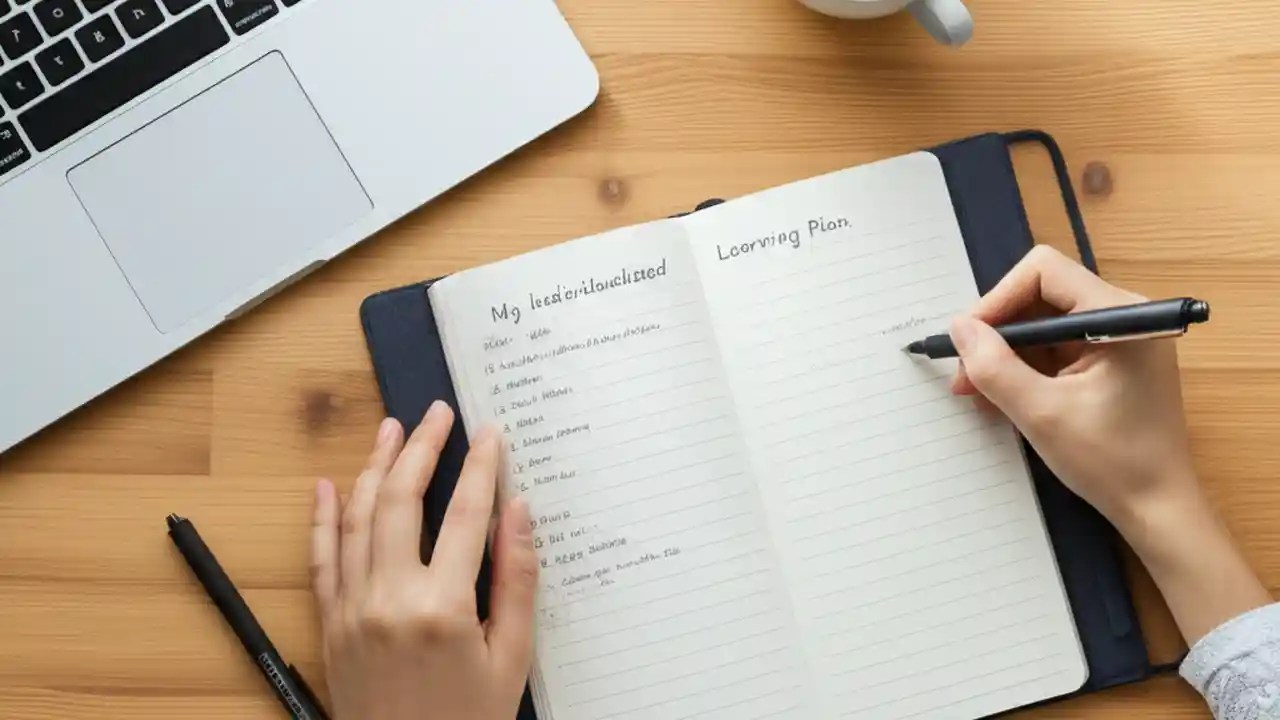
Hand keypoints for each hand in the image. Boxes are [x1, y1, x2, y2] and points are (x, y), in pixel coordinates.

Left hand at [310, 401, 537, 719]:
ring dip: (374, 466)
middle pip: (403, 500)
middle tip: (437, 413)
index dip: (480, 466)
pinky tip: (329, 485)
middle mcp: (390, 598)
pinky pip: (321, 558)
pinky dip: (323, 518)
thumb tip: (521, 512)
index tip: (489, 432)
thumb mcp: (511, 659)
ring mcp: (352, 609)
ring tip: (391, 429)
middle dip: (422, 448)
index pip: (467, 514)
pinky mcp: (330, 624)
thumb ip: (517, 581)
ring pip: (358, 518)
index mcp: (444, 607)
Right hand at [948, 246, 1196, 526]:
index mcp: (1119, 316)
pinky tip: (1002, 396)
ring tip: (978, 391)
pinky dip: (1026, 368)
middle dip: (998, 332)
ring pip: (1044, 324)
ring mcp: (1120, 339)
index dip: (998, 300)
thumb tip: (959, 328)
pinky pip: (1057, 348)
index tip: (969, 340)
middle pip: (1041, 296)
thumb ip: (994, 367)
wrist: (1159, 509)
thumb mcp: (1041, 414)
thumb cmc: (1112, 462)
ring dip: (1007, 353)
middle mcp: (1124, 316)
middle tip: (966, 373)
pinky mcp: (1112, 362)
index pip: (1044, 273)